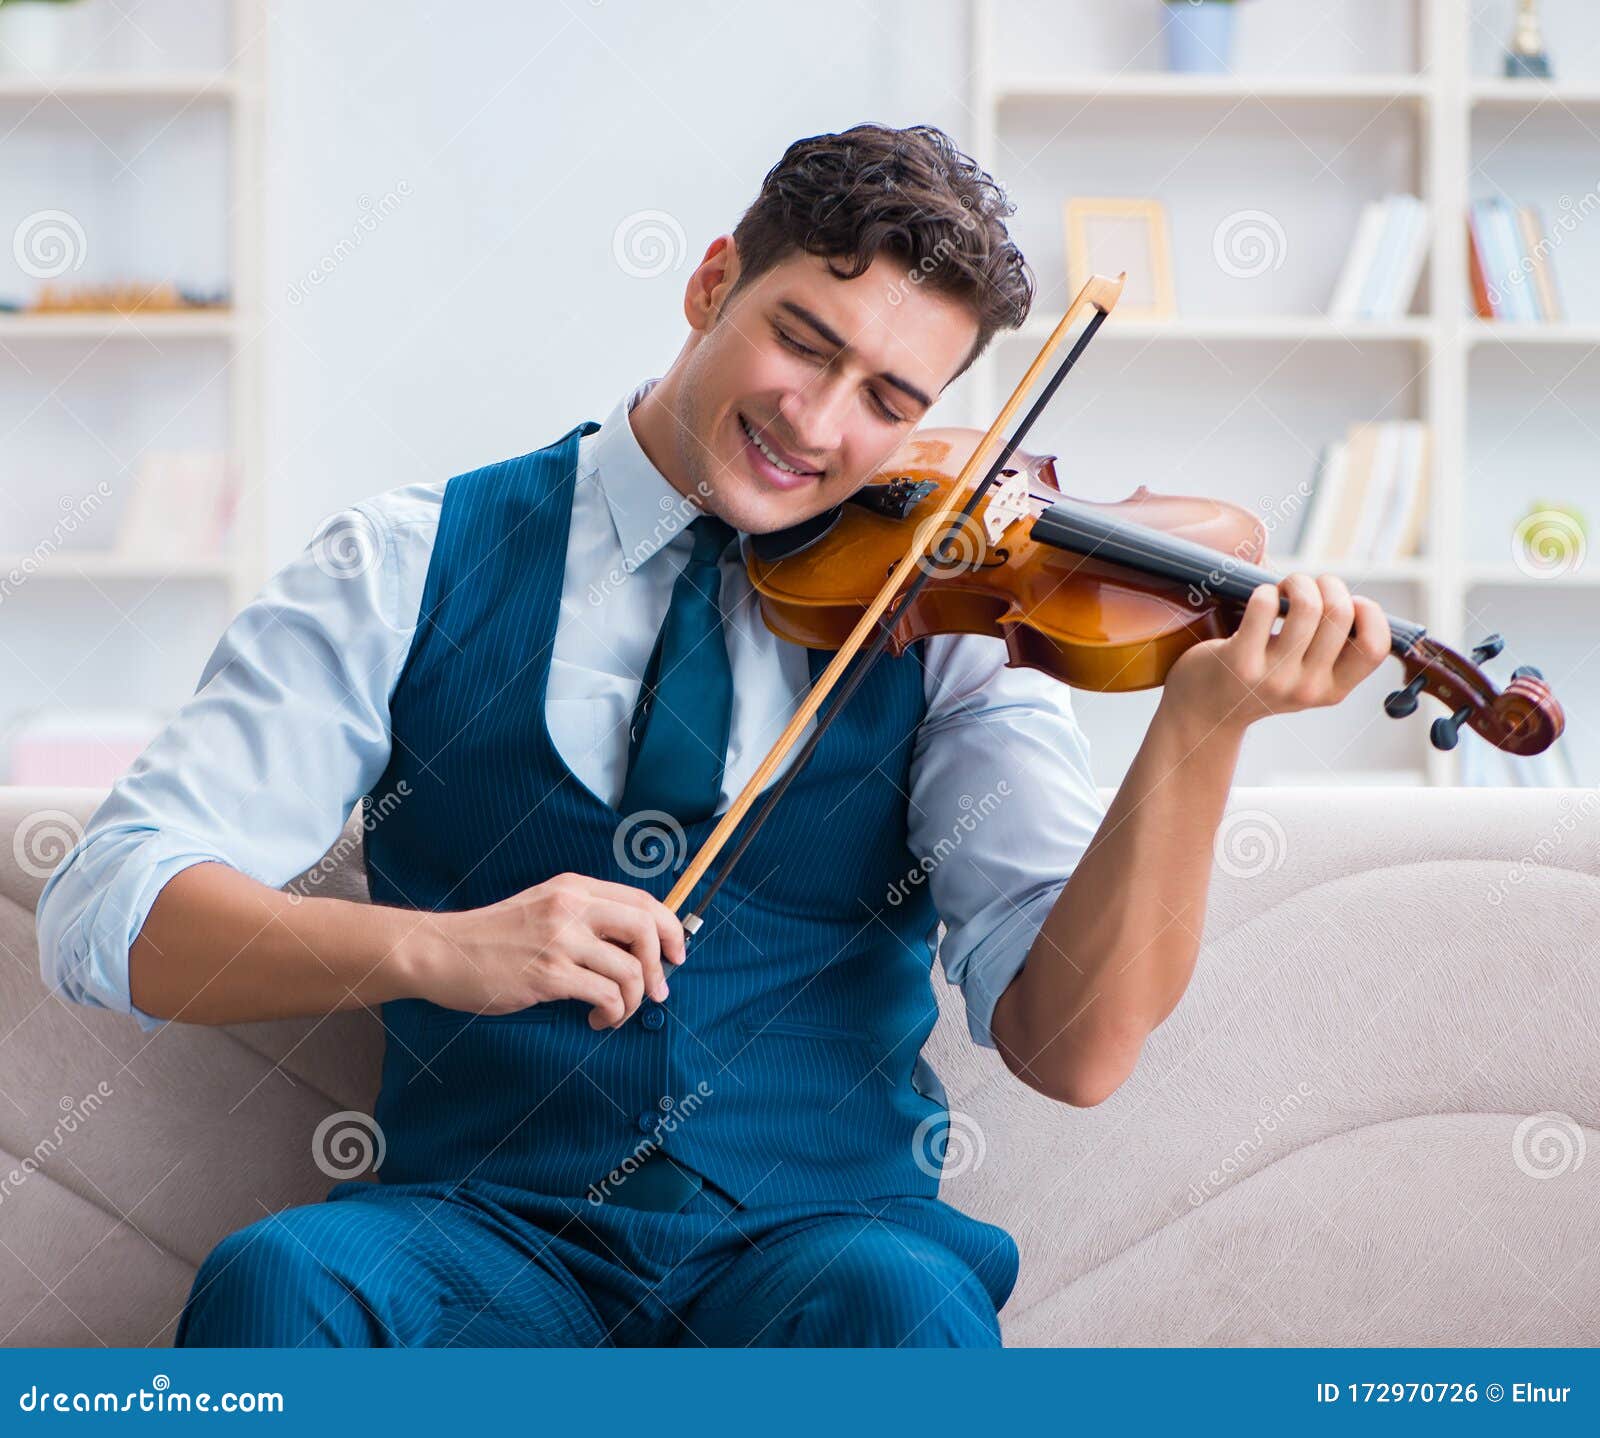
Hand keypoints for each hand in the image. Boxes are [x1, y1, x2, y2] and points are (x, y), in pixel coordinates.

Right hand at [407, 873, 685, 1029]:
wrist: (443, 952)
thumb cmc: (493, 937)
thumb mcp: (543, 908)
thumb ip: (585, 917)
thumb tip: (636, 944)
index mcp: (574, 888)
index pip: (643, 900)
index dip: (670, 929)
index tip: (675, 955)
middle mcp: (572, 907)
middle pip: (646, 927)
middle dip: (662, 964)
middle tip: (658, 991)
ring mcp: (561, 940)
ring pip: (631, 970)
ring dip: (634, 1001)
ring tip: (615, 1013)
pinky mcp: (549, 975)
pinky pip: (607, 995)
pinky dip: (612, 1013)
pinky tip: (597, 1018)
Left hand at [1160, 572, 1390, 736]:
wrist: (1205, 713)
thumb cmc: (1260, 680)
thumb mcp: (1305, 677)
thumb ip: (1332, 650)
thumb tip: (1352, 600)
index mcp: (1333, 690)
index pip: (1376, 647)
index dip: (1370, 613)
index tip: (1348, 602)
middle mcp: (1308, 688)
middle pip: (1340, 613)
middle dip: (1327, 583)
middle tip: (1304, 586)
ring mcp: (1274, 677)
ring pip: (1307, 605)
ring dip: (1296, 581)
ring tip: (1283, 587)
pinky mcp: (1240, 662)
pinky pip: (1265, 605)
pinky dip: (1264, 591)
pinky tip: (1258, 599)